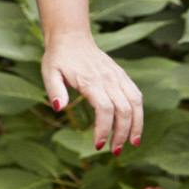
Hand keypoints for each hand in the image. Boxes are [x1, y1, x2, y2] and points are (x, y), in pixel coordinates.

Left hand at [43, 33, 143, 151]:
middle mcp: (109, 79)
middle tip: (115, 151)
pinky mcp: (122, 76)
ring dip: (137, 125)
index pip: (105, 109)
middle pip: (124, 110)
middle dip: (122, 133)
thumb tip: (59, 108)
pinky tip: (135, 126)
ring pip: (136, 104)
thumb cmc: (58, 58)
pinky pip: (136, 95)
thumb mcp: (49, 72)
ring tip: (133, 143)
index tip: (98, 145)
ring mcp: (118, 77)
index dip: (104, 129)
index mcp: (91, 81)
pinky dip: (139, 112)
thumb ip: (54, 90)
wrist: (72, 37)